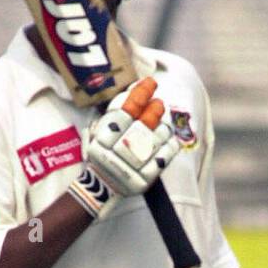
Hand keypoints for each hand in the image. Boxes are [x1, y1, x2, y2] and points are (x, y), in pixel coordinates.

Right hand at [83, 77, 179, 198]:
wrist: (101, 185)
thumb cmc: (102, 151)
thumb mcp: (97, 131)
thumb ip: (113, 114)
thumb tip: (137, 92)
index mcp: (103, 138)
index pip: (125, 110)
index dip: (140, 94)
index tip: (150, 83)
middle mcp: (117, 152)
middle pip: (143, 125)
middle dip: (155, 110)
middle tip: (159, 104)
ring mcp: (132, 168)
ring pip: (155, 140)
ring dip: (162, 127)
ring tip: (161, 122)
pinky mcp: (144, 180)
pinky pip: (163, 159)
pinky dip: (169, 146)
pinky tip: (170, 139)